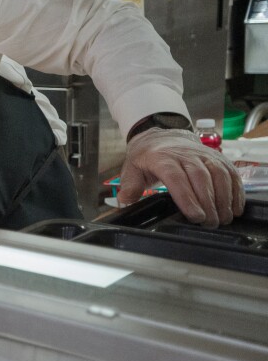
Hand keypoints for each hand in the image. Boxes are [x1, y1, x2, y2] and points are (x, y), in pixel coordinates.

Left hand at [118, 128, 244, 226]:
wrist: (164, 137)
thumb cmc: (148, 157)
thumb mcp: (132, 168)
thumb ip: (130, 185)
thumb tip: (125, 199)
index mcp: (162, 158)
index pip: (176, 177)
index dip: (187, 197)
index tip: (195, 215)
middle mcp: (186, 155)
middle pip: (200, 177)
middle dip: (207, 202)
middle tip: (210, 223)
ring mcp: (205, 155)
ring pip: (218, 174)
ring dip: (224, 198)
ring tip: (223, 219)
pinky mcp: (218, 158)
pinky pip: (231, 173)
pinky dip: (236, 190)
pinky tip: (235, 208)